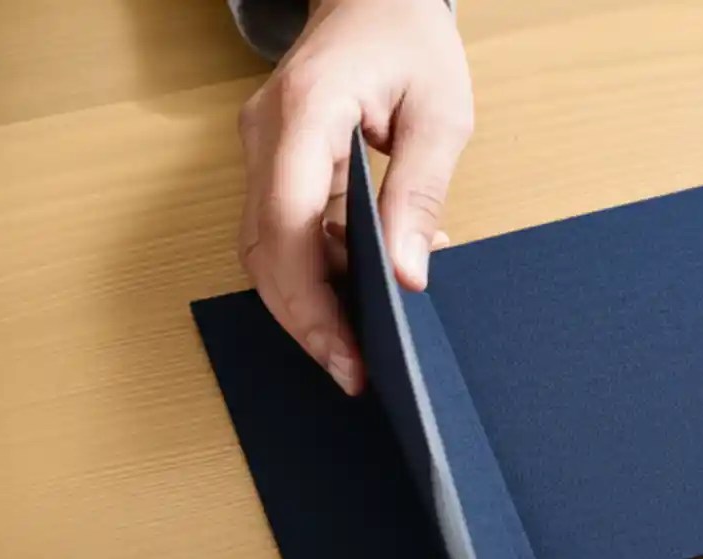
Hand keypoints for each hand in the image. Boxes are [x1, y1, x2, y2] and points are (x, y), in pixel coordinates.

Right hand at [237, 0, 472, 394]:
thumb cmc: (411, 41)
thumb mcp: (441, 116)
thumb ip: (421, 196)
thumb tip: (409, 276)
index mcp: (305, 112)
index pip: (288, 222)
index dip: (312, 302)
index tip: (350, 356)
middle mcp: (265, 134)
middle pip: (266, 250)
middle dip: (307, 321)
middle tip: (356, 373)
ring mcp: (261, 149)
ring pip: (268, 249)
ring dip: (312, 302)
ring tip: (368, 343)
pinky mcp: (274, 163)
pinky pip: (286, 231)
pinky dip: (321, 269)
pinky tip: (368, 287)